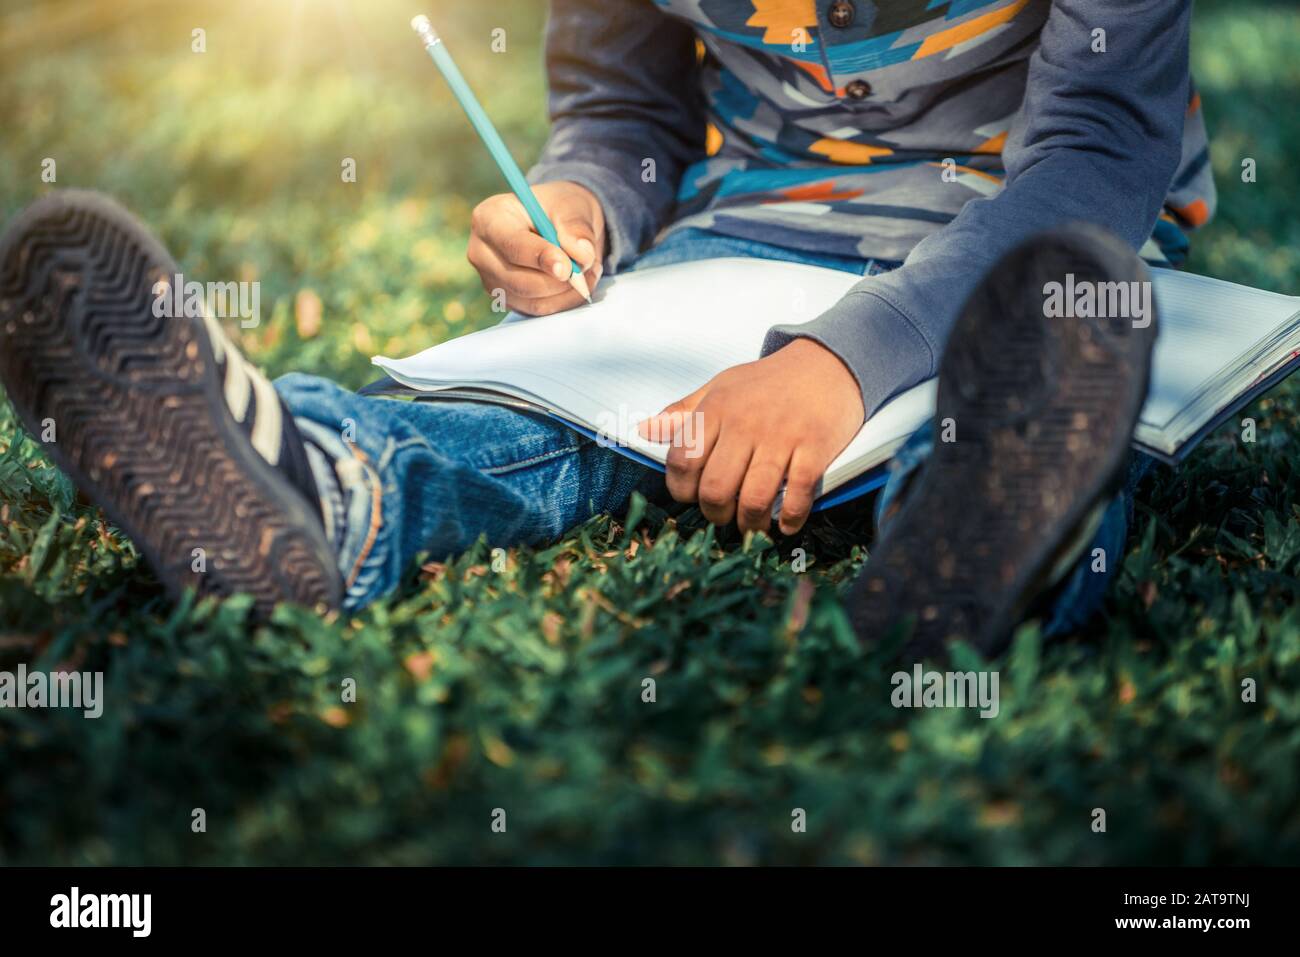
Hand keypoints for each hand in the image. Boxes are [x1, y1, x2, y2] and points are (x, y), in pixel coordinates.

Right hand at [467, 181, 604, 314]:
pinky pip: (538, 310)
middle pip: (520, 281)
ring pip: (532, 301)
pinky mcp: (506, 298)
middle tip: (588, 268)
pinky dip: (563, 301)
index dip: (540, 258)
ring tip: (587, 272)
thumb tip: (582, 255)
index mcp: (489, 218)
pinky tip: (576, 283)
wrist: (557, 223)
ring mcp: (491, 279)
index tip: (567, 267)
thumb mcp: (571, 206)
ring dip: (566, 293)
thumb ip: (576, 228)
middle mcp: (481, 252)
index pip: (512, 245)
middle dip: (560, 281)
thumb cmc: (558, 208)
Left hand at [637, 339, 864, 535]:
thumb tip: (645, 430)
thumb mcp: (720, 387)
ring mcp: (781, 438)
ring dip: (751, 525)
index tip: (692, 497)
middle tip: (724, 515)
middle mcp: (745, 425)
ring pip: (754, 499)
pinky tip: (785, 523)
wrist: (828, 363)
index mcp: (717, 410)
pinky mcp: (814, 449)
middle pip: (715, 489)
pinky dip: (790, 518)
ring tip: (753, 526)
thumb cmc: (770, 381)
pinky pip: (797, 496)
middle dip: (715, 514)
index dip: (681, 490)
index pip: (682, 462)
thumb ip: (683, 413)